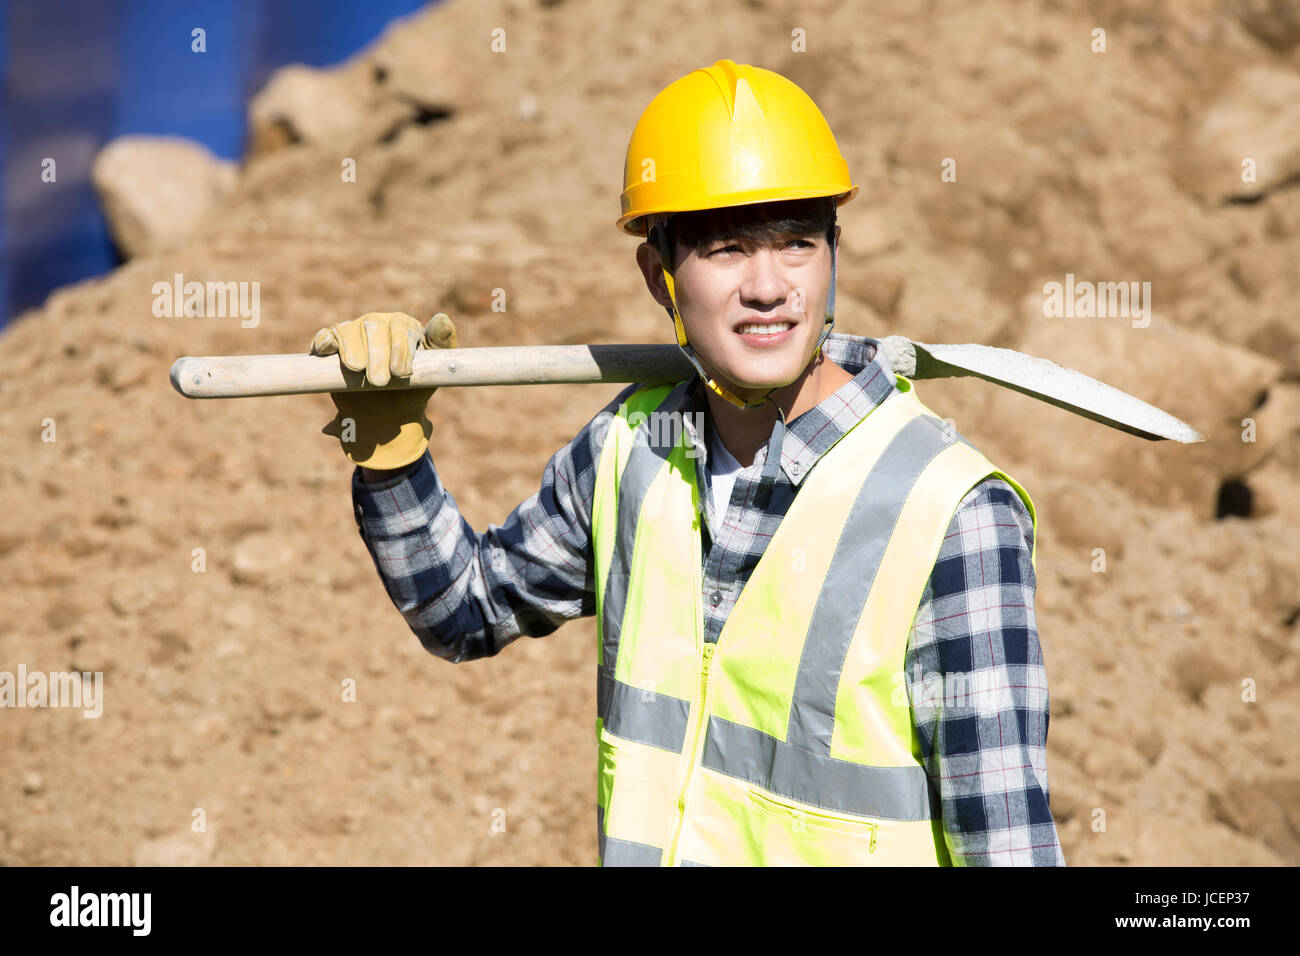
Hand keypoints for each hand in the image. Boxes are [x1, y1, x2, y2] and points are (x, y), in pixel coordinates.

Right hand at [309, 311, 458, 469]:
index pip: (401, 326)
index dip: (400, 348)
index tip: (401, 373)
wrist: (387, 414)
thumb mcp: (432, 370)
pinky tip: (324, 350)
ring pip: (348, 331)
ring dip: (353, 350)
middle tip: (380, 381)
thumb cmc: (412, 389)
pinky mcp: (333, 345)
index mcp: (403, 325)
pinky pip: (326, 337)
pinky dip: (323, 341)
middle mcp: (377, 323)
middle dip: (378, 354)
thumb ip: (441, 344)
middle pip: (374, 327)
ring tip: (359, 371)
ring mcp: (353, 332)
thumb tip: (442, 318)